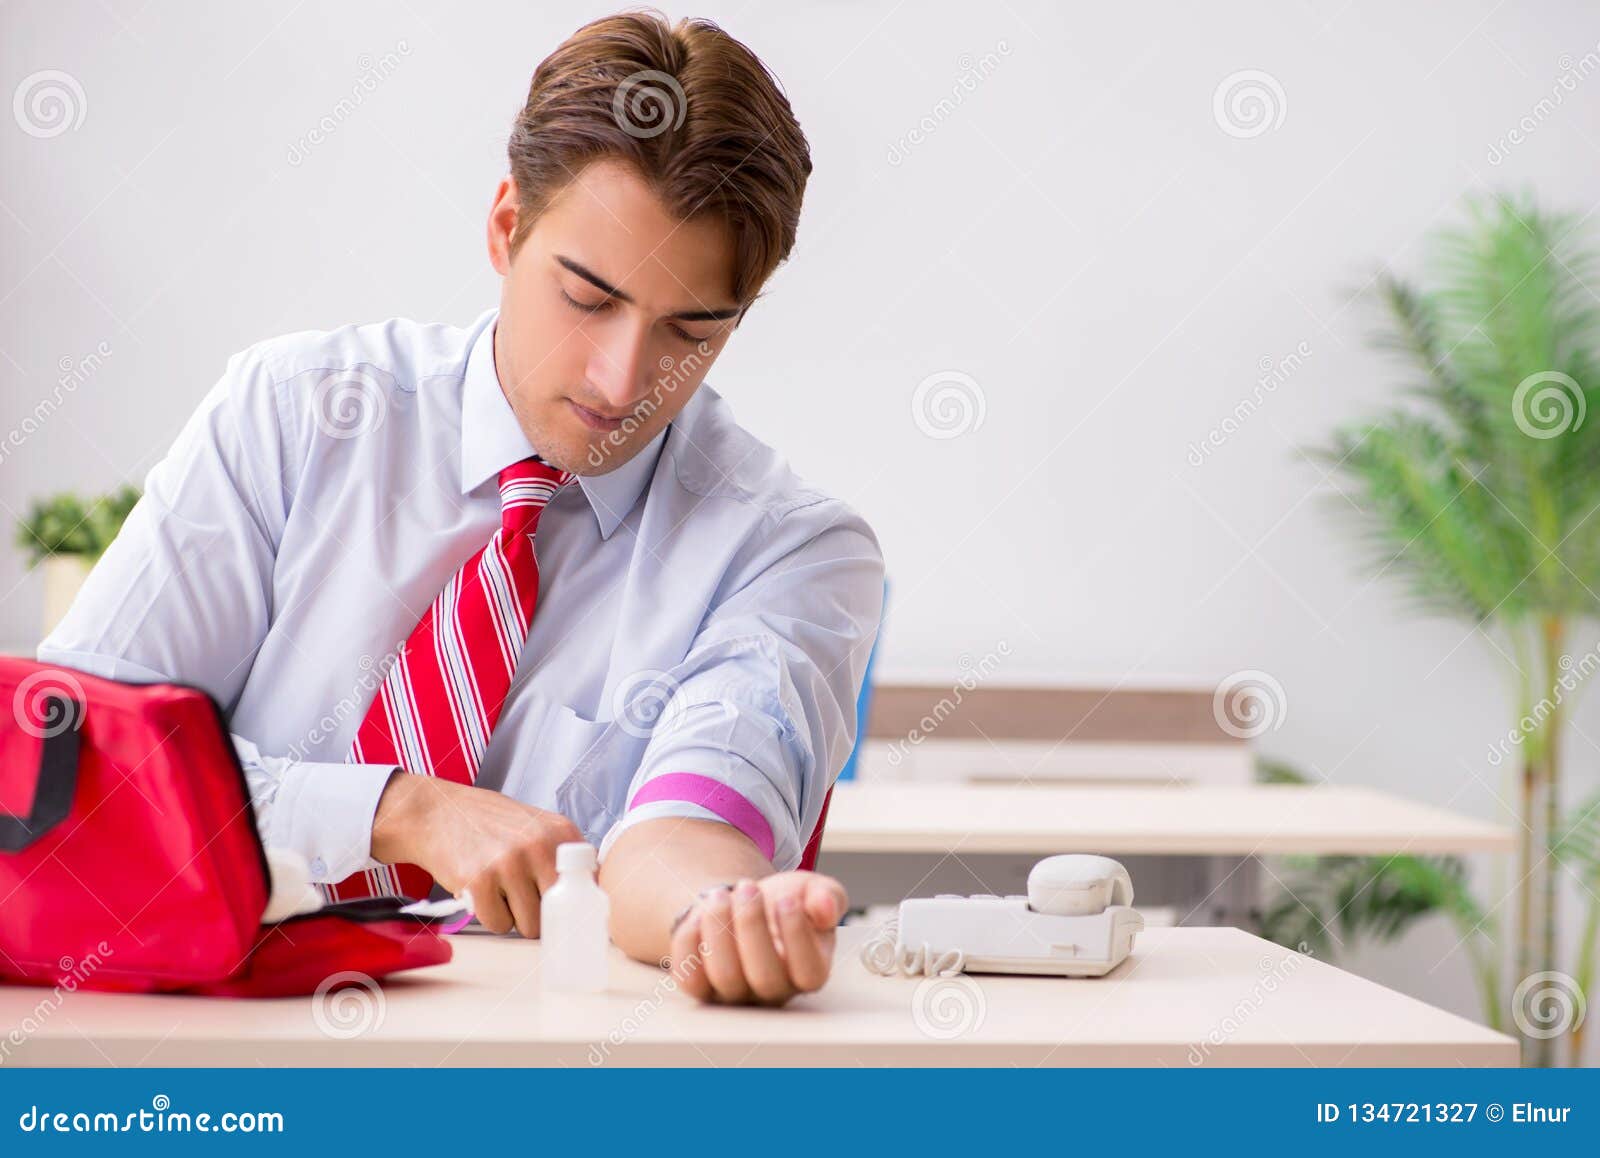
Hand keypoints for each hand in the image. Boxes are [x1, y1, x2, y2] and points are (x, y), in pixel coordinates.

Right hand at [370, 771, 581, 936]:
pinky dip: (489, 916)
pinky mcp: (480, 882)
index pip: (588, 884)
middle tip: (522, 896)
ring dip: (514, 916)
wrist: (437, 812)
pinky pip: (499, 925)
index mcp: (561, 832)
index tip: (567, 910)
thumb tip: (589, 898)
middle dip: (542, 913)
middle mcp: (539, 845)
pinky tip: (481, 891)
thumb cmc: (489, 824)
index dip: (577, 903)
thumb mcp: (536, 827)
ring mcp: (509, 863)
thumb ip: (562, 855)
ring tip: (500, 889)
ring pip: (530, 925)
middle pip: (559, 912)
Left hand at [669, 871, 847, 1005]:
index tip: (786, 898)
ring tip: (719, 895)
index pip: (809, 973)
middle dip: (752, 924)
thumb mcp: (813, 891)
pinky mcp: (703, 989)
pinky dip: (689, 943)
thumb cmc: (783, 902)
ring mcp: (736, 994)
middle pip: (764, 977)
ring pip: (726, 977)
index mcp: (809, 972)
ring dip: (719, 928)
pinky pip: (690, 978)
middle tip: (746, 886)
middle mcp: (774, 992)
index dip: (797, 934)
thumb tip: (826, 908)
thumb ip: (829, 897)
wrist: (745, 905)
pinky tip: (698, 915)